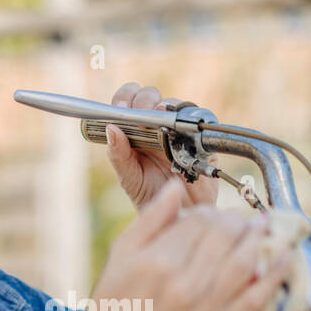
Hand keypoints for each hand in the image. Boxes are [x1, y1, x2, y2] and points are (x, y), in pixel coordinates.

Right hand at [83, 180, 291, 310]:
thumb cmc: (115, 307)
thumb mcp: (120, 255)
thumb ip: (151, 218)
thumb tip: (178, 187)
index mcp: (158, 261)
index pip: (200, 221)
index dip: (211, 213)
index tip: (213, 217)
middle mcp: (184, 283)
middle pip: (226, 237)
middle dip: (238, 222)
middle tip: (241, 220)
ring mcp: (205, 310)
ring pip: (245, 262)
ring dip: (259, 240)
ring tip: (263, 228)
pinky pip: (256, 299)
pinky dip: (275, 275)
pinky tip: (285, 257)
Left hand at [106, 81, 219, 209]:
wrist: (177, 214)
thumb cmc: (150, 194)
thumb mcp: (129, 178)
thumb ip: (118, 155)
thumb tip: (111, 128)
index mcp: (134, 130)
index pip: (127, 100)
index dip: (124, 98)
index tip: (120, 109)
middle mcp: (156, 125)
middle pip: (150, 96)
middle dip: (144, 101)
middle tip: (141, 117)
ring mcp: (179, 129)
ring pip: (175, 104)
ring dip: (167, 108)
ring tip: (161, 125)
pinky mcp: (200, 137)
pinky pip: (198, 120)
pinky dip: (189, 122)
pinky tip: (181, 134)